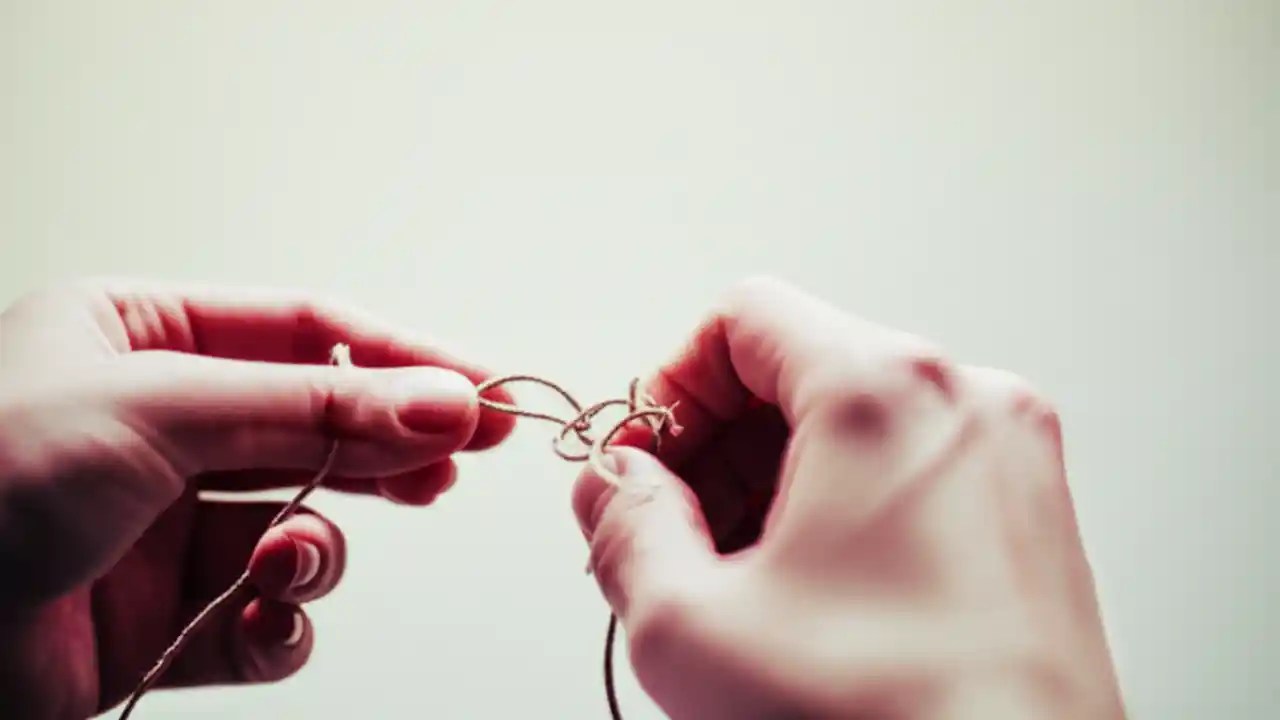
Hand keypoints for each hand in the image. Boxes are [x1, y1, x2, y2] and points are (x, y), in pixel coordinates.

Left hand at [0, 279, 514, 718]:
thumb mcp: (159, 409)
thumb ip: (317, 405)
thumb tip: (444, 401)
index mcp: (141, 340)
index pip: (306, 331)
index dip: (401, 356)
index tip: (483, 388)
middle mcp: (161, 427)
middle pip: (319, 422)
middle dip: (387, 445)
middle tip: (467, 454)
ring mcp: (167, 524)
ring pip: (304, 523)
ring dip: (317, 547)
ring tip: (292, 559)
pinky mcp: (171, 618)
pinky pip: (268, 616)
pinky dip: (279, 623)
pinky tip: (260, 617)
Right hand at [573, 277, 1125, 719]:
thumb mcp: (692, 630)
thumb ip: (625, 527)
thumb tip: (613, 486)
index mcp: (886, 392)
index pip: (746, 315)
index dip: (671, 385)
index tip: (648, 461)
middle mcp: (967, 405)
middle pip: (801, 369)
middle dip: (717, 449)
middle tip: (675, 536)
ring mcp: (1011, 463)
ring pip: (855, 427)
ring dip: (775, 489)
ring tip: (738, 588)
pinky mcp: (1033, 522)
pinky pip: (910, 476)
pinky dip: (842, 516)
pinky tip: (807, 604)